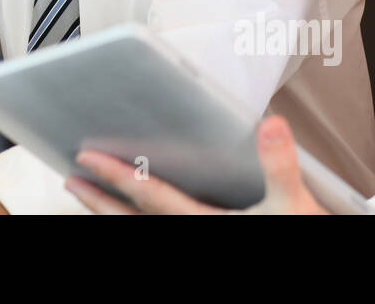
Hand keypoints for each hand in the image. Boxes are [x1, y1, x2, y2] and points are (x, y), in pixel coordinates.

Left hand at [65, 115, 328, 214]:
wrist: (304, 249)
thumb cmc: (298, 230)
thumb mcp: (292, 202)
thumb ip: (279, 164)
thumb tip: (271, 126)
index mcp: (204, 221)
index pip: (150, 195)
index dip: (117, 175)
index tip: (87, 159)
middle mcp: (190, 232)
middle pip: (132, 218)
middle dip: (98, 198)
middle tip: (71, 178)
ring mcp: (189, 237)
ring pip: (137, 227)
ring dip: (108, 210)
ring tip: (84, 193)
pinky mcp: (198, 236)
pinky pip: (152, 228)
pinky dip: (131, 217)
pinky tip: (123, 209)